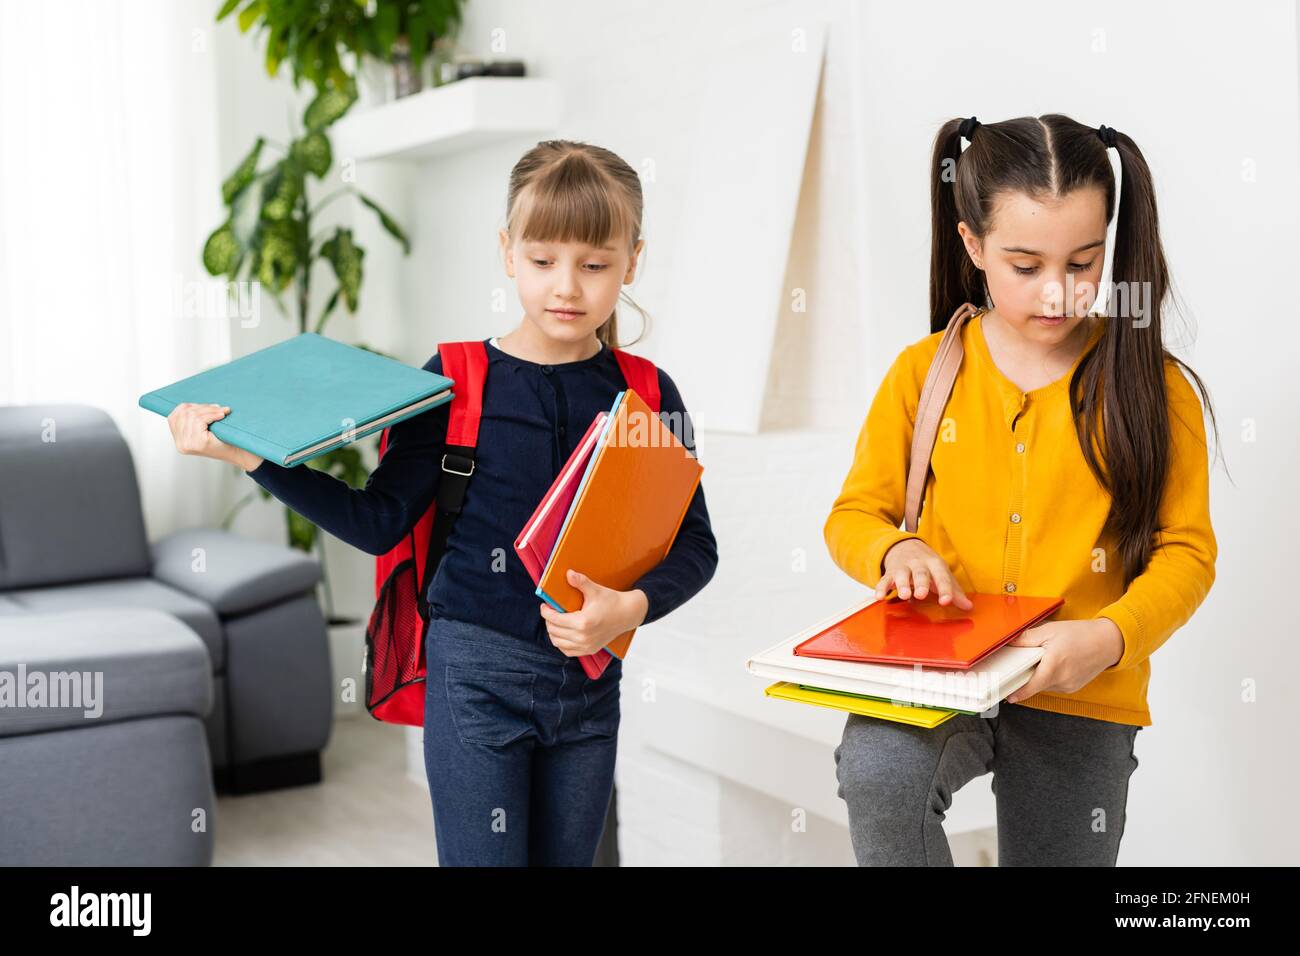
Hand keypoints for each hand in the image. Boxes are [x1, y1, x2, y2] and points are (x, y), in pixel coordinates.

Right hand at [166, 403, 261, 470]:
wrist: (239, 453)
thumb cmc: (224, 440)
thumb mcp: (203, 430)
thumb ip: (191, 420)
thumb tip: (188, 404)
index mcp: (179, 442)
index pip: (173, 417)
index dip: (189, 407)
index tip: (205, 407)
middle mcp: (180, 444)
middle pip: (184, 414)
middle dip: (202, 407)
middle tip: (218, 407)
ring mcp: (187, 444)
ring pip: (192, 415)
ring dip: (209, 410)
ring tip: (222, 411)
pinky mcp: (197, 442)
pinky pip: (200, 420)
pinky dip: (212, 414)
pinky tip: (221, 415)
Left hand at [538, 570, 648, 657]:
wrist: (628, 614)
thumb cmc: (612, 601)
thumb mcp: (595, 590)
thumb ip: (581, 582)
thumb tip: (569, 573)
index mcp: (583, 622)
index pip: (554, 619)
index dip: (546, 612)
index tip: (545, 605)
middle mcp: (583, 637)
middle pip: (554, 631)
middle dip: (548, 620)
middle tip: (550, 611)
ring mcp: (586, 646)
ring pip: (558, 642)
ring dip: (553, 632)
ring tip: (555, 622)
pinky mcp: (589, 650)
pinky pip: (567, 651)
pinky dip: (561, 643)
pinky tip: (563, 633)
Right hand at [877, 539, 972, 609]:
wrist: (904, 545)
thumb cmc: (927, 565)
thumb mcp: (942, 573)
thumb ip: (954, 591)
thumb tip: (968, 607)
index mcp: (934, 564)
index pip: (941, 576)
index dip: (944, 589)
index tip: (946, 601)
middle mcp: (918, 564)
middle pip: (920, 573)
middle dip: (921, 583)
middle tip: (922, 594)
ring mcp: (903, 567)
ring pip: (902, 574)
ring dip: (902, 584)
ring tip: (904, 595)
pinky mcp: (889, 572)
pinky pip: (884, 580)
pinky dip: (881, 587)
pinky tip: (879, 597)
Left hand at [1004, 618, 1123, 703]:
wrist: (1108, 642)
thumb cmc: (1082, 635)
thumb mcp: (1050, 630)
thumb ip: (1027, 638)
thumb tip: (1009, 643)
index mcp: (1053, 665)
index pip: (1030, 686)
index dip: (1016, 692)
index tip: (1006, 695)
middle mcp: (1061, 679)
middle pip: (1035, 684)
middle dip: (1028, 674)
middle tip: (1030, 659)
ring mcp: (1068, 686)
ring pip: (1044, 685)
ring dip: (1040, 675)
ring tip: (1049, 658)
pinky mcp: (1073, 688)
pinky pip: (1054, 685)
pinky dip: (1050, 677)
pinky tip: (1057, 663)